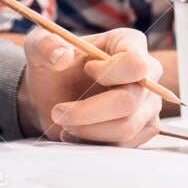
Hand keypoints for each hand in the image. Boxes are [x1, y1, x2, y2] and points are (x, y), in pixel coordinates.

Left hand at [17, 27, 162, 146]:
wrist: (53, 94)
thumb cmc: (52, 64)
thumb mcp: (39, 47)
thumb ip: (45, 44)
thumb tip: (62, 57)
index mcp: (130, 43)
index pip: (136, 64)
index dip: (109, 73)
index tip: (85, 71)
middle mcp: (148, 73)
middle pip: (129, 101)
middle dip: (87, 112)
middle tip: (58, 112)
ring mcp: (149, 103)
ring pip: (126, 128)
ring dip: (87, 130)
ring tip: (65, 122)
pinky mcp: (143, 128)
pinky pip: (124, 145)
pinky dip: (94, 142)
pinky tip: (76, 133)